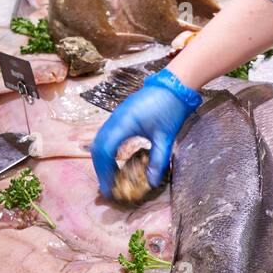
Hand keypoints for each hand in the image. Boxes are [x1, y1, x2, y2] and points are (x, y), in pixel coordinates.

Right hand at [90, 68, 202, 198]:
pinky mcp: (121, 115)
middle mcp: (115, 118)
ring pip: (100, 140)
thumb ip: (158, 160)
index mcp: (124, 123)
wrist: (175, 84)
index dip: (104, 171)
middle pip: (98, 146)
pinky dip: (107, 149)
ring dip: (102, 159)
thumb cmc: (171, 107)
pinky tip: (115, 160)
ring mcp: (116, 115)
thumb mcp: (166, 136)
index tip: (109, 188)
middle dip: (100, 168)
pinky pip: (107, 134)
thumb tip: (151, 183)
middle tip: (107, 186)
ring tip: (110, 176)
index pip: (105, 150)